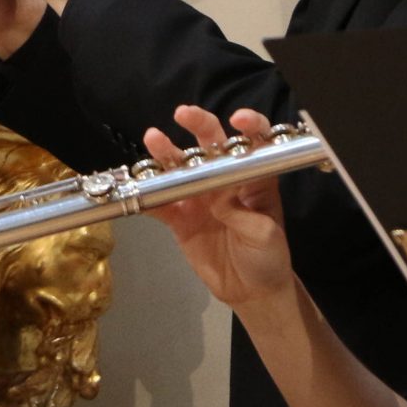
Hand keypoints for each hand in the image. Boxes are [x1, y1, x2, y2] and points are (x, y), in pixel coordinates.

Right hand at [145, 107, 294, 309]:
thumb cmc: (268, 258)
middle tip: (183, 113)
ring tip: (154, 139)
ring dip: (166, 152)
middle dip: (198, 124)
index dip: (248, 126)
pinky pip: (160, 204)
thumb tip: (217, 196)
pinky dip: (147, 195)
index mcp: (252, 178)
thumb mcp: (265, 235)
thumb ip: (242, 214)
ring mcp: (199, 197)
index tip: (237, 119)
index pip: (253, 143)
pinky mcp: (179, 219)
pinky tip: (138, 186)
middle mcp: (223, 180)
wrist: (251, 293)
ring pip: (179, 168)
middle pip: (210, 145)